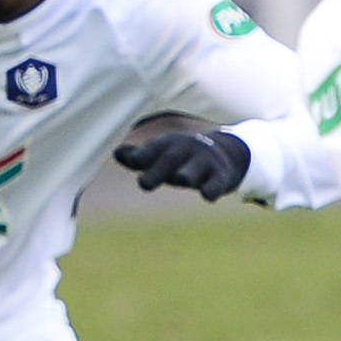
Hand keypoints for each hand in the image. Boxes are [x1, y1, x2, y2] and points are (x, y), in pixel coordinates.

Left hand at [112, 130, 249, 200]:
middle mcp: (187, 151)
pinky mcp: (221, 177)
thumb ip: (139, 157)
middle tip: (143, 183)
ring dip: (188, 173)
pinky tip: (207, 195)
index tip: (132, 160)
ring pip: (195, 169)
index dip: (143, 154)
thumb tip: (116, 153)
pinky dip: (212, 189)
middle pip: (171, 160)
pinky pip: (217, 183)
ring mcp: (205, 163)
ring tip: (181, 178)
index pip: (154, 148)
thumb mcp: (161, 155)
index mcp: (170, 145)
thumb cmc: (181, 158)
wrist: (223, 154)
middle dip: (158, 170)